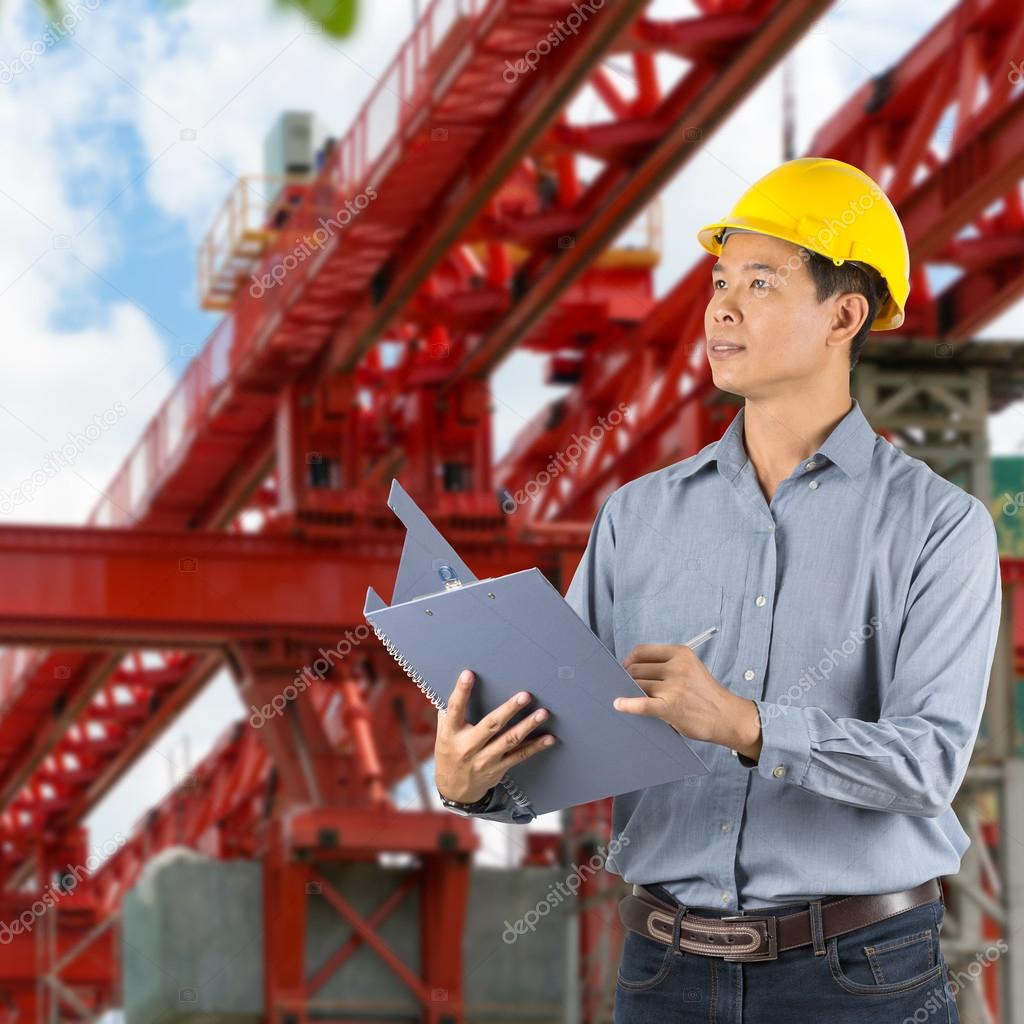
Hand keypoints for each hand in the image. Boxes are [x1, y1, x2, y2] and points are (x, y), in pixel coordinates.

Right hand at [434, 668, 556, 803]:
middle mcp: (468, 747)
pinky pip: (519, 755)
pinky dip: (536, 747)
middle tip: (525, 695)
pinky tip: (549, 738)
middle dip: (509, 709)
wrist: (455, 789)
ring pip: (509, 740)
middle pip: (491, 725)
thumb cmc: (450, 753)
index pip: (455, 709)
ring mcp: (485, 759)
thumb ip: (449, 713)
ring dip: (528, 726)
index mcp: (451, 734)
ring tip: (542, 713)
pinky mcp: (499, 767)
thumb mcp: (443, 733)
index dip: (461, 692)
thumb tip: (458, 686)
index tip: (468, 674)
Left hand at [614, 643, 759, 753]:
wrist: (726, 716)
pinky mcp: (671, 707)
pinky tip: (619, 704)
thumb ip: (664, 664)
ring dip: (633, 692)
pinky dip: (628, 705)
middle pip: (637, 669)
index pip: (642, 651)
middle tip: (632, 687)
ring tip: (638, 697)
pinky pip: (642, 704)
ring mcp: (674, 687)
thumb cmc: (704, 693)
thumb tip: (630, 668)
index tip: (626, 669)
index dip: (630, 661)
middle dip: (631, 679)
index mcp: (681, 653)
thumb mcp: (689, 667)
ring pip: (638, 685)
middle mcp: (677, 667)